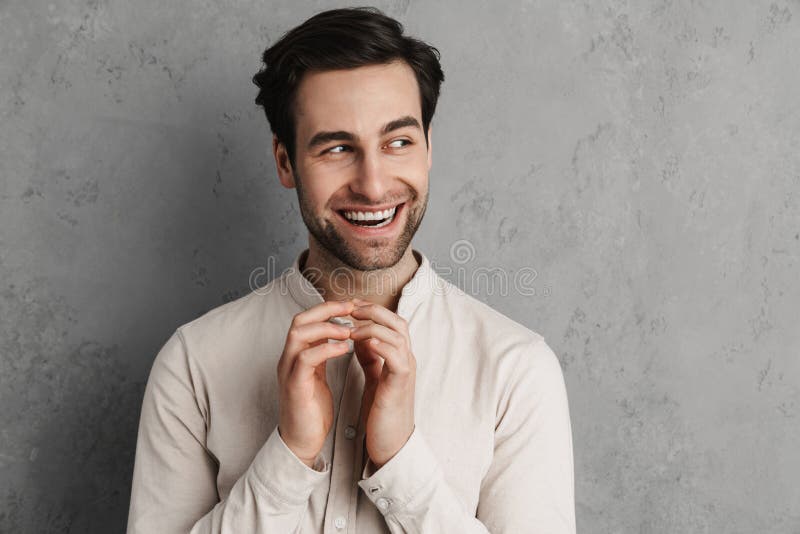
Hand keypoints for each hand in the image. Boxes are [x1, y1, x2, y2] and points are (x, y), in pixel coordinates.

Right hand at [277, 300, 354, 467]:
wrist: (302, 441)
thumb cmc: (312, 409)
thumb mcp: (318, 375)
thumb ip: (323, 354)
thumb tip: (338, 334)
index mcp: (295, 355)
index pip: (305, 319)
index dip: (327, 309)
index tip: (350, 305)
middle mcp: (288, 359)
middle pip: (299, 320)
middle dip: (325, 310)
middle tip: (350, 308)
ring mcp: (288, 371)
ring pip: (298, 334)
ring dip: (326, 327)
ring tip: (349, 330)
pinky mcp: (295, 385)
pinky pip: (306, 358)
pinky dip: (326, 349)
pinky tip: (346, 349)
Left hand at [348, 298, 415, 468]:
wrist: (392, 442)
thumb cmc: (382, 411)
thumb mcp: (375, 377)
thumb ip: (370, 356)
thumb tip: (359, 337)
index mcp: (399, 356)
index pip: (391, 321)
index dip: (371, 309)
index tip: (350, 304)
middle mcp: (406, 358)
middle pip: (397, 321)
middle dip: (373, 311)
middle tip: (350, 308)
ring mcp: (406, 370)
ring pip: (397, 335)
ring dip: (372, 326)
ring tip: (351, 326)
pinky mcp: (401, 384)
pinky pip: (397, 357)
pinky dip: (381, 346)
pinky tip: (364, 343)